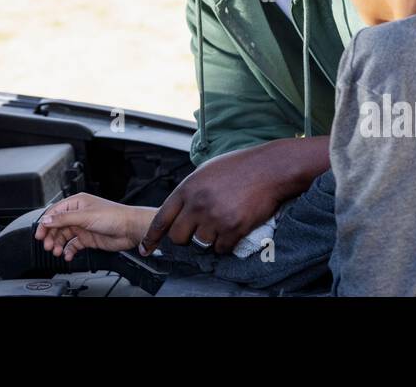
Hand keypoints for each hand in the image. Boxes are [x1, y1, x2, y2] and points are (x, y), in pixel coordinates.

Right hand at [34, 194, 154, 261]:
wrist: (130, 229)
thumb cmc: (114, 216)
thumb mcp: (85, 216)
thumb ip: (64, 219)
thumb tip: (46, 220)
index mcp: (76, 203)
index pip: (54, 212)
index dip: (45, 223)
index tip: (39, 234)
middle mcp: (78, 214)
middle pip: (57, 225)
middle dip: (50, 236)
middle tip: (47, 245)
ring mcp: (83, 226)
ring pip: (64, 236)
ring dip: (58, 244)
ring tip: (56, 252)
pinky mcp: (88, 238)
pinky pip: (73, 245)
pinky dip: (69, 250)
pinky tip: (67, 255)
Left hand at [138, 137, 328, 255]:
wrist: (270, 168)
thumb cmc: (240, 166)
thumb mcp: (206, 171)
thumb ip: (190, 191)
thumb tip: (180, 210)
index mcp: (188, 188)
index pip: (161, 218)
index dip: (151, 236)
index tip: (145, 248)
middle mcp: (198, 204)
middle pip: (178, 237)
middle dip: (185, 238)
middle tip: (197, 231)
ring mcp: (215, 217)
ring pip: (200, 245)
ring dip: (208, 240)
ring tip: (220, 225)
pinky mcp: (234, 228)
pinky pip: (221, 249)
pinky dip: (225, 244)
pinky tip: (232, 230)